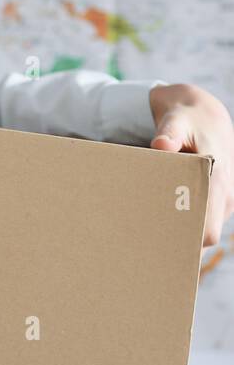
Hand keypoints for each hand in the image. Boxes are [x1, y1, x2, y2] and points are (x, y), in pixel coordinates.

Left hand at [149, 83, 232, 247]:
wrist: (205, 116)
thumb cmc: (187, 119)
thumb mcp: (177, 120)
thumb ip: (170, 132)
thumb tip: (161, 145)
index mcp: (217, 181)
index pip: (207, 229)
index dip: (187, 243)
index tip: (159, 248)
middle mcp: (223, 196)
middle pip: (203, 236)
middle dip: (177, 243)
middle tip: (142, 247)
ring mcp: (220, 200)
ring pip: (202, 229)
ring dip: (178, 234)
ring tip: (143, 237)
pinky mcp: (212, 199)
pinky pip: (200, 219)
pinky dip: (180, 222)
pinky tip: (154, 221)